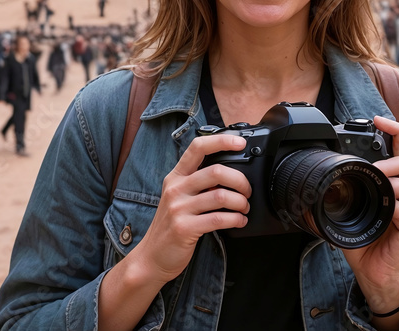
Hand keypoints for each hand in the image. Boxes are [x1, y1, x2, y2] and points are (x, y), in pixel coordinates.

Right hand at [126, 134, 251, 286]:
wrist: (152, 256)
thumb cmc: (171, 225)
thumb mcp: (179, 197)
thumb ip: (198, 184)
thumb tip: (229, 175)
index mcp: (176, 176)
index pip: (197, 148)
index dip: (221, 141)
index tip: (240, 143)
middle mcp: (176, 189)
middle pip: (216, 171)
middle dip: (240, 181)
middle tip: (247, 191)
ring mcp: (178, 208)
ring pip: (220, 196)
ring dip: (240, 203)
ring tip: (244, 209)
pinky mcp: (184, 228)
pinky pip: (218, 219)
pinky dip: (235, 220)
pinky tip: (239, 221)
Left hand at [341, 115, 398, 314]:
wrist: (374, 269)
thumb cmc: (363, 236)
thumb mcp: (349, 206)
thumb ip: (343, 187)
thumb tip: (319, 171)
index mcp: (393, 181)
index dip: (393, 129)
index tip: (378, 119)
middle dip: (386, 160)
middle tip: (371, 166)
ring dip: (388, 180)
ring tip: (374, 186)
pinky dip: (392, 206)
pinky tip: (383, 211)